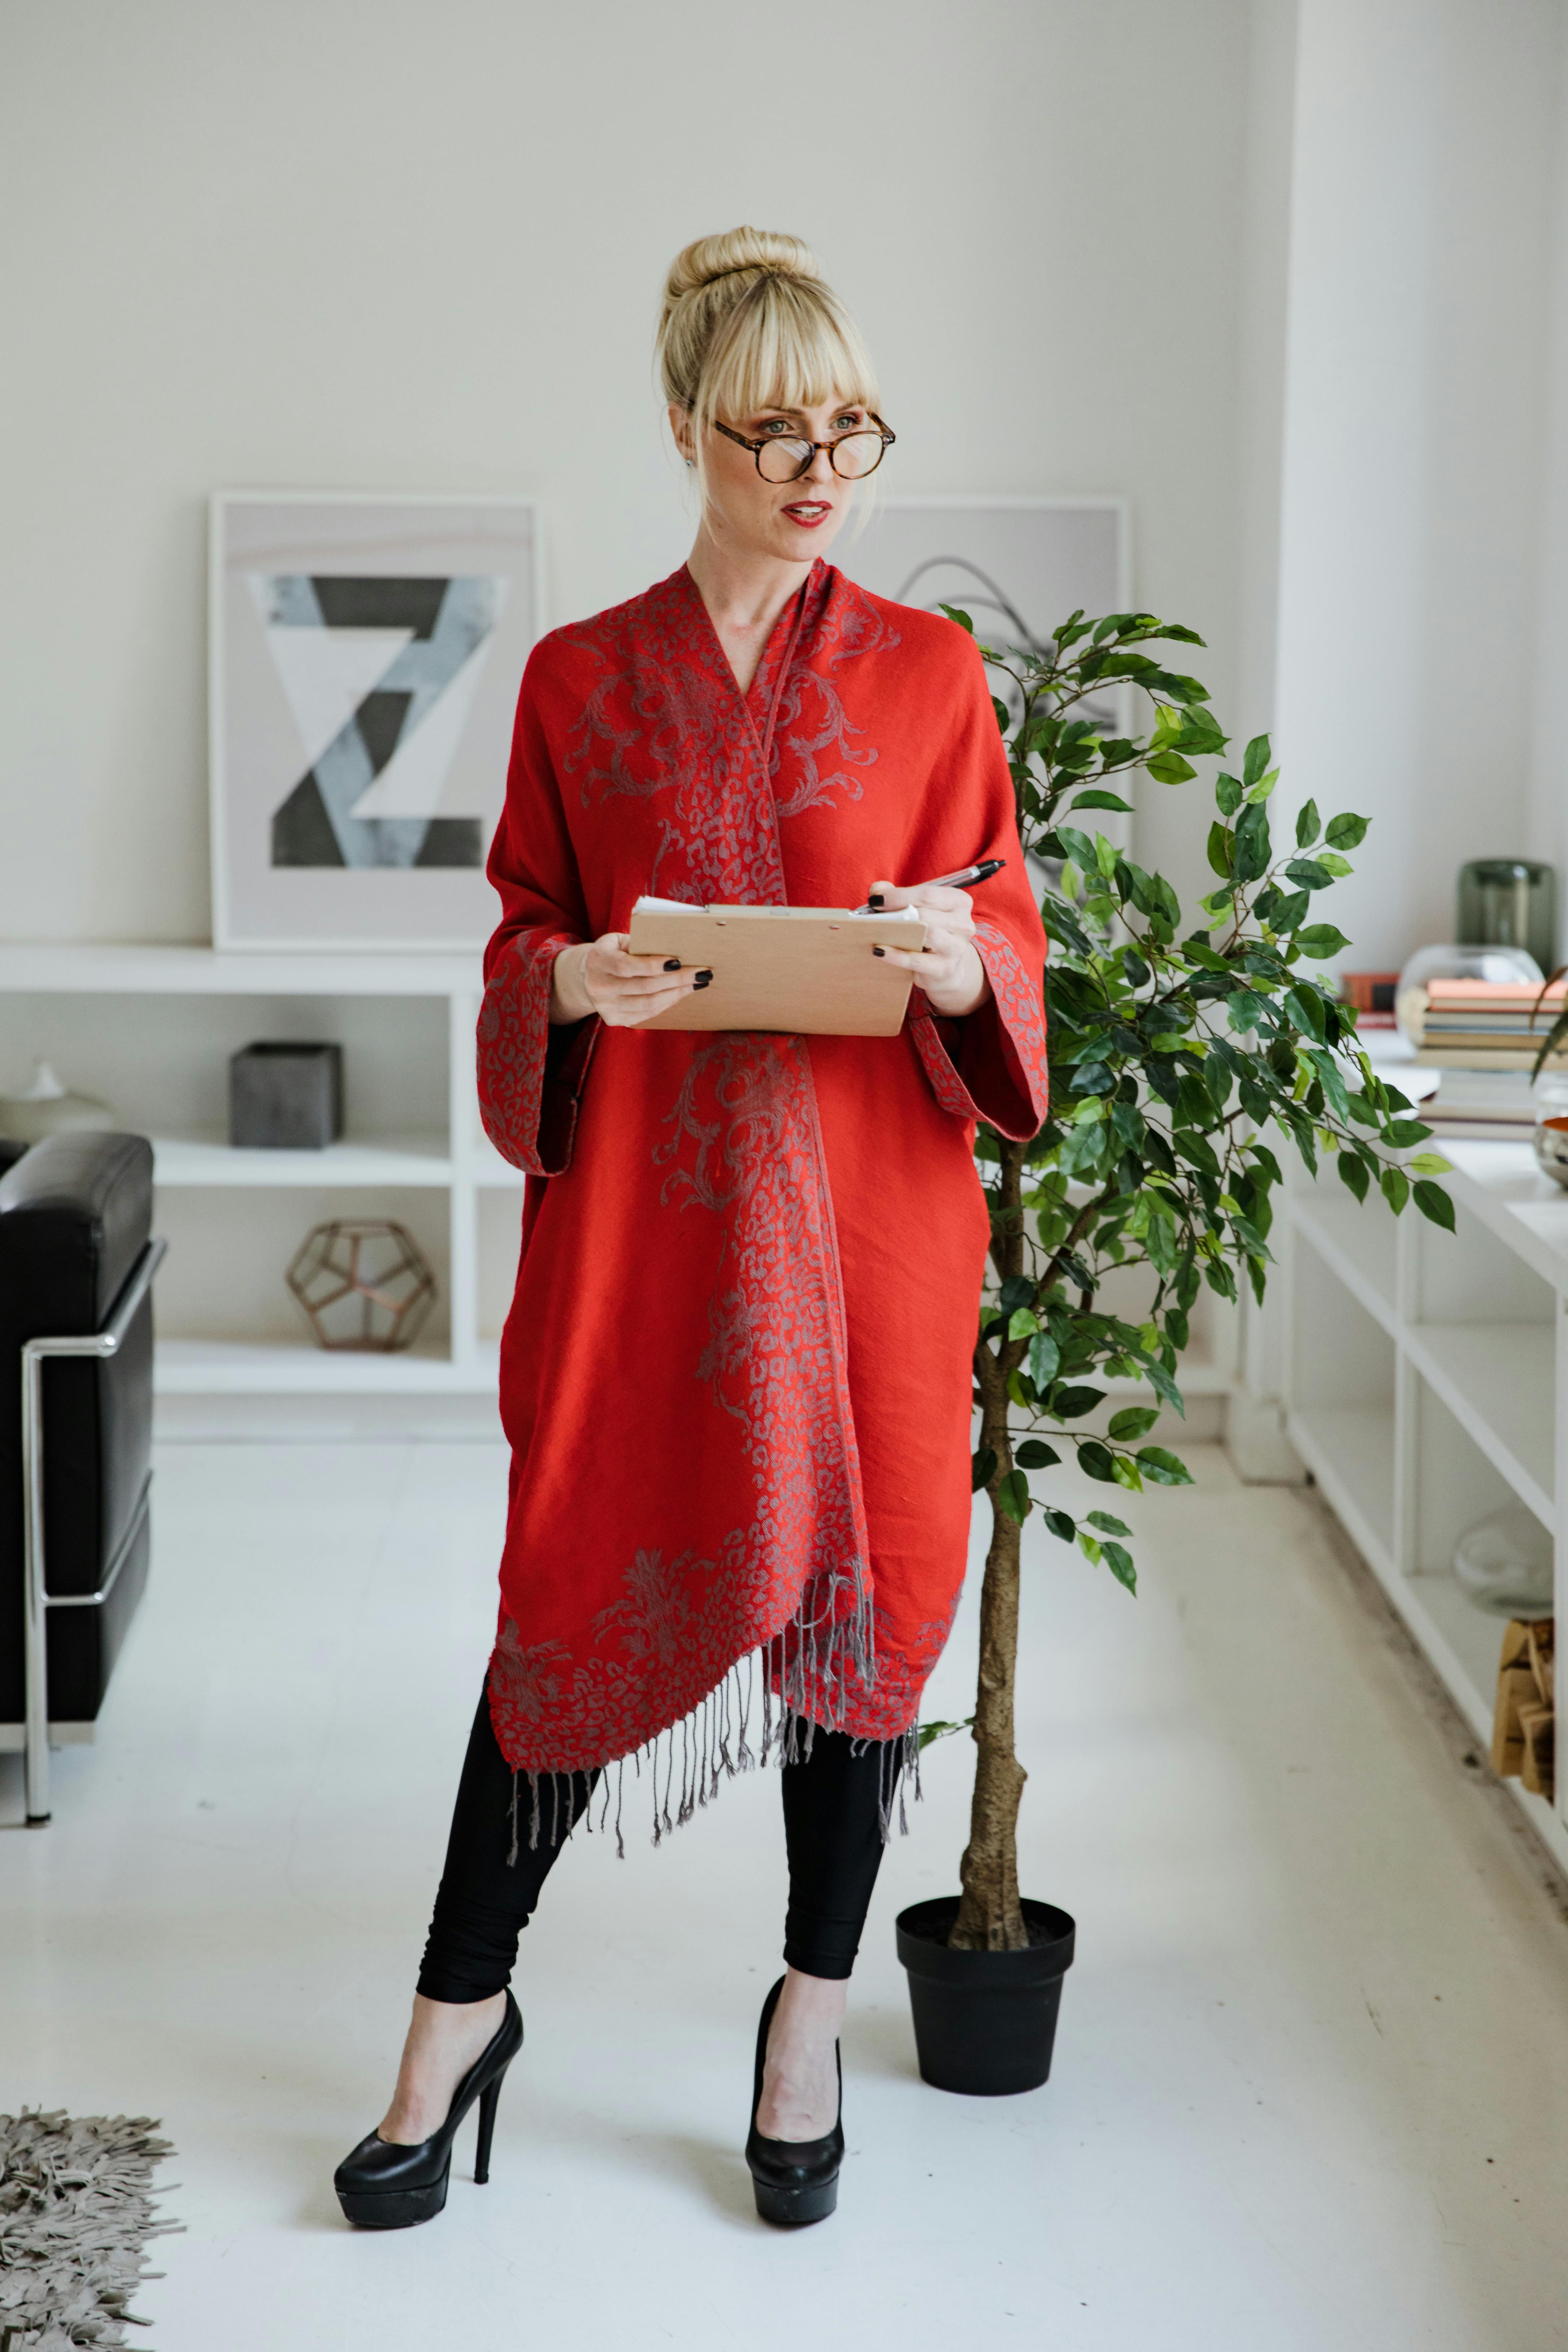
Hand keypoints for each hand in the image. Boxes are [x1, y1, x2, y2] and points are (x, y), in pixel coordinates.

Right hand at [549, 934, 707, 1027]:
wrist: (589, 976)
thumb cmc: (613, 952)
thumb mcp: (618, 940)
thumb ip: (640, 943)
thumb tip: (676, 947)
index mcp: (597, 960)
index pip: (627, 967)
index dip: (653, 965)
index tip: (678, 961)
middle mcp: (598, 986)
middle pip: (644, 987)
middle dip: (677, 980)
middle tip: (701, 972)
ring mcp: (605, 1007)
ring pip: (649, 1004)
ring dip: (677, 993)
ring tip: (697, 983)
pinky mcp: (613, 1019)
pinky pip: (647, 1014)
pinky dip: (667, 1003)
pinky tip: (681, 993)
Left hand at [867, 881, 990, 1016]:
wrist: (945, 968)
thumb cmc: (928, 932)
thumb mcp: (918, 909)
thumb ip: (897, 895)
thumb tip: (877, 891)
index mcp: (959, 902)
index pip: (928, 894)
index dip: (899, 896)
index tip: (876, 900)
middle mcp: (963, 924)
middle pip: (926, 913)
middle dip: (897, 913)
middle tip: (873, 918)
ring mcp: (957, 948)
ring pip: (928, 935)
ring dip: (898, 932)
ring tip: (876, 932)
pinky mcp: (945, 969)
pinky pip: (917, 961)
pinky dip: (896, 956)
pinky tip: (880, 951)